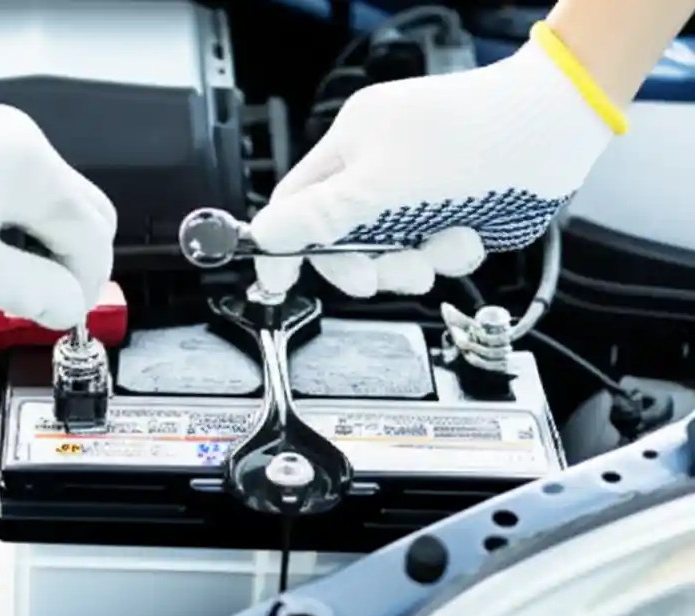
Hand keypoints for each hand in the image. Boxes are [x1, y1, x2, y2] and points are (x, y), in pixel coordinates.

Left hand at [0, 64, 115, 329]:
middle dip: (70, 264)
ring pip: (43, 200)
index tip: (61, 319)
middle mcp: (22, 146)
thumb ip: (29, 291)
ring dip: (34, 245)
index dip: (86, 289)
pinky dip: (6, 223)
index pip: (95, 240)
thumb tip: (68, 306)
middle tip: (40, 303)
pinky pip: (7, 187)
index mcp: (36, 174)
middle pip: (82, 214)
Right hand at [249, 34, 618, 297]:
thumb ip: (322, 217)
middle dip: (368, 263)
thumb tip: (264, 237)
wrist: (557, 126)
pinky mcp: (452, 211)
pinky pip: (433, 252)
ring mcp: (417, 191)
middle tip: (380, 278)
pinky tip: (469, 233)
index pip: (296, 205)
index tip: (281, 283)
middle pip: (343, 239)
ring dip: (417, 260)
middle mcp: (379, 168)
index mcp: (351, 147)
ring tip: (444, 244)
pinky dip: (451, 252)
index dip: (286, 246)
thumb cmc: (475, 135)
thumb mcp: (384, 184)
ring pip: (391, 253)